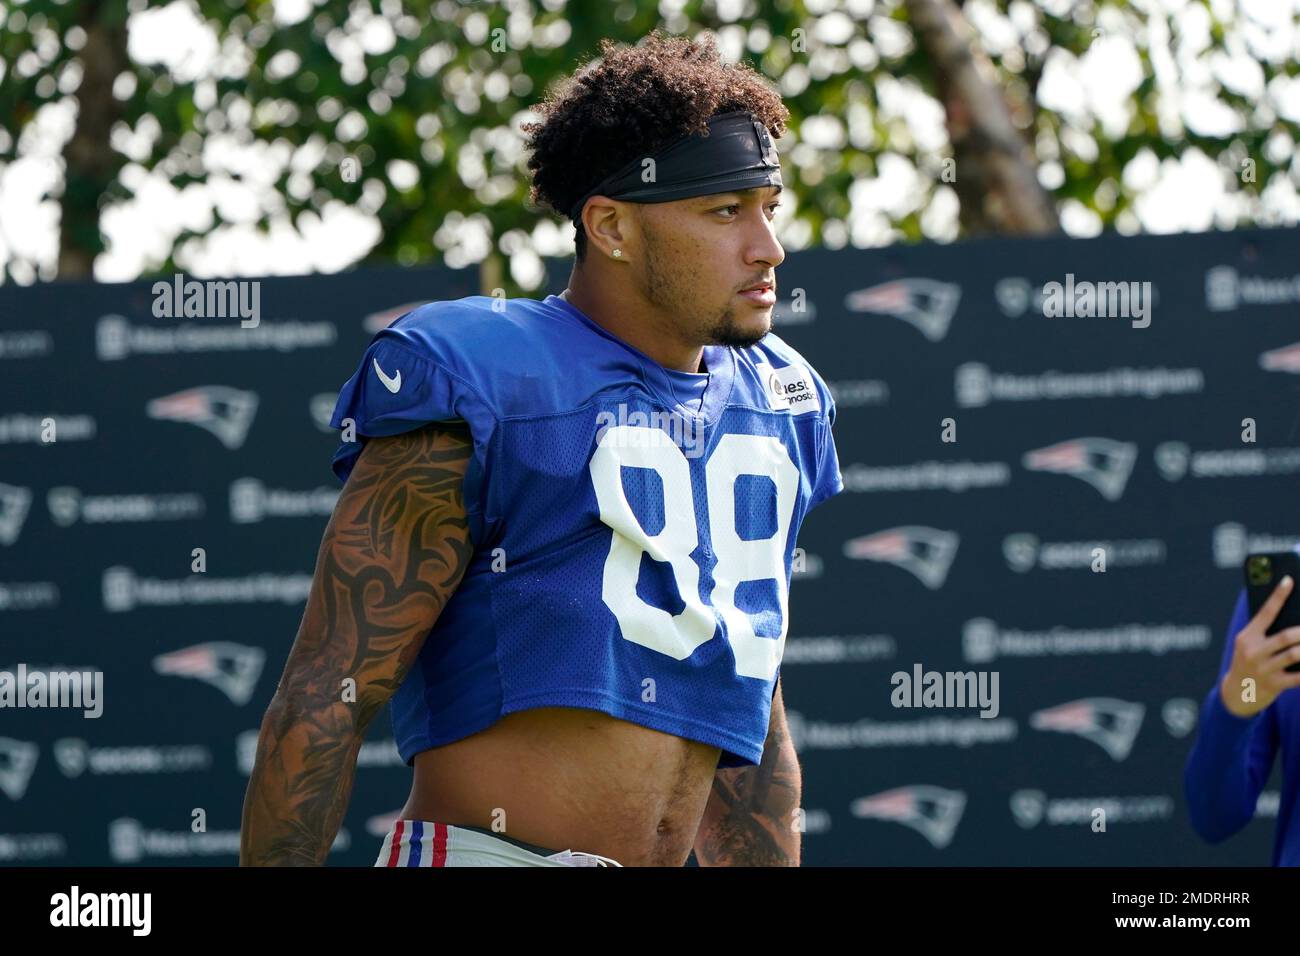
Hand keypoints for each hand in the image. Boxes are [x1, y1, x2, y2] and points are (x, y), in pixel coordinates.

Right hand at [1219, 575, 1299, 717]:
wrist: (1236, 694)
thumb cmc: (1249, 662)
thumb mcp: (1249, 645)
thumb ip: (1266, 632)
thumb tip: (1295, 620)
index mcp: (1247, 637)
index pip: (1265, 612)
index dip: (1278, 595)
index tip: (1289, 580)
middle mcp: (1253, 651)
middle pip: (1285, 636)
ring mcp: (1263, 669)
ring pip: (1294, 655)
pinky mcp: (1273, 685)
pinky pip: (1299, 677)